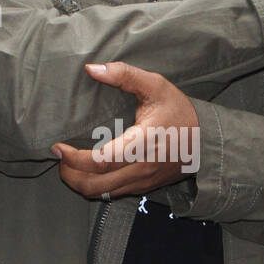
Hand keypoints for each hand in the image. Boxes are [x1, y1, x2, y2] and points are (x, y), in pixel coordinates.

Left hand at [51, 62, 198, 199]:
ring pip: (100, 194)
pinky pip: (111, 194)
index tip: (58, 147)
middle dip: (69, 174)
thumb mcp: (155, 86)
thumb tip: (91, 69)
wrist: (205, 141)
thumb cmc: (178, 111)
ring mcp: (141, 181)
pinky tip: (88, 171)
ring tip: (69, 165)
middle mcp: (140, 168)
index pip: (100, 161)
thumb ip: (124, 75)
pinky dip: (94, 186)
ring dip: (79, 183)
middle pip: (94, 185)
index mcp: (142, 143)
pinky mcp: (142, 188)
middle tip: (59, 157)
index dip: (74, 158)